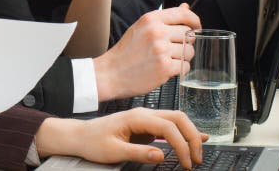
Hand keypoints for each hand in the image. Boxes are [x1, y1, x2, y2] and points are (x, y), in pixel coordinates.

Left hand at [36, 109, 206, 168]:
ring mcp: (146, 118)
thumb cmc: (93, 142)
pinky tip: (196, 137)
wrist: (80, 136)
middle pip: (178, 119)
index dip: (181, 145)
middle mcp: (144, 114)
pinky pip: (169, 126)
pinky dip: (183, 132)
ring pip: (176, 120)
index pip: (168, 127)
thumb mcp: (114, 151)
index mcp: (137, 118)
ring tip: (197, 154)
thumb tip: (162, 155)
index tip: (186, 163)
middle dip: (192, 137)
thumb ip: (138, 153)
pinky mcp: (146, 126)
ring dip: (189, 135)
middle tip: (197, 159)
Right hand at [94, 5, 201, 100]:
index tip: (197, 26)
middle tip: (172, 49)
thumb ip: (164, 19)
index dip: (195, 20)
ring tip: (168, 60)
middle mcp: (157, 32)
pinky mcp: (164, 67)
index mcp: (151, 19)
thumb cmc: (126, 52)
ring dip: (183, 57)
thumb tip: (185, 6)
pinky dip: (179, 70)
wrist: (111, 73)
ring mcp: (161, 49)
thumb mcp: (142, 28)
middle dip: (185, 43)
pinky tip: (166, 69)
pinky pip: (185, 66)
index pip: (183, 14)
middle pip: (188, 34)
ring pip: (189, 51)